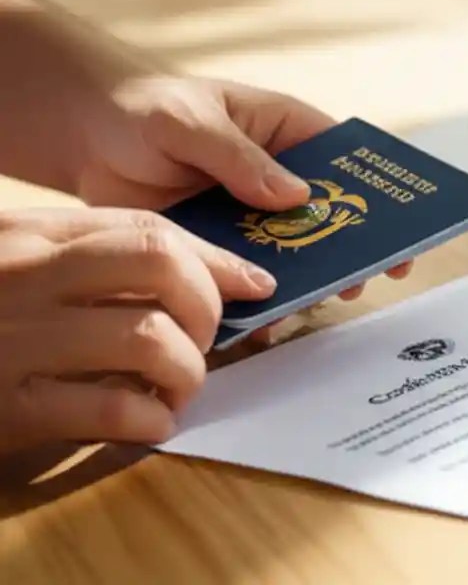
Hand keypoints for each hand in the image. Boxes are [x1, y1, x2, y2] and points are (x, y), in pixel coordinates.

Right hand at [0, 208, 276, 453]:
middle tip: (205, 342)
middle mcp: (24, 273)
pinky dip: (150, 419)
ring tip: (178, 391)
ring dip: (186, 371)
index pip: (148, 229)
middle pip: (160, 265)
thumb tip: (214, 278)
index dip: (216, 260)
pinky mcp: (10, 406)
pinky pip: (110, 408)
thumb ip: (90, 263)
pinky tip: (153, 424)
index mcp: (29, 234)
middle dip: (206, 308)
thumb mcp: (17, 270)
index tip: (255, 285)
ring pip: (149, 336)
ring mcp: (16, 337)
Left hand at [75, 76, 413, 299]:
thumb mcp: (189, 122)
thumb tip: (295, 197)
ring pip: (293, 255)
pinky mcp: (219, 249)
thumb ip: (237, 156)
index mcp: (287, 133)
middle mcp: (278, 180)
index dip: (377, 194)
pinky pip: (248, 279)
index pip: (346, 162)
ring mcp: (251, 218)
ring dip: (307, 281)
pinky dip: (257, 302)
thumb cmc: (143, 110)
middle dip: (351, 250)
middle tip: (360, 280)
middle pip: (330, 218)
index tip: (401, 229)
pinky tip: (260, 321)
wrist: (84, 140)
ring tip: (313, 304)